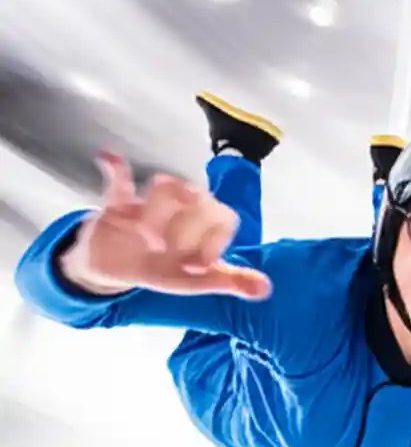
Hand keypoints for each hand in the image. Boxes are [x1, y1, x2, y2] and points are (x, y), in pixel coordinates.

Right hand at [58, 150, 271, 299]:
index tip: (197, 266)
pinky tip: (108, 157)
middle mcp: (184, 207)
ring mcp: (151, 203)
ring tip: (146, 237)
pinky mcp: (118, 204)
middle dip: (185, 227)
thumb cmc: (163, 267)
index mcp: (207, 224)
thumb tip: (266, 289)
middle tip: (167, 251)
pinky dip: (115, 168)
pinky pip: (118, 180)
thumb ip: (231, 281)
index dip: (215, 241)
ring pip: (163, 188)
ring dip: (156, 210)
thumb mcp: (197, 281)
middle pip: (198, 198)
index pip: (224, 217)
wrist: (116, 266)